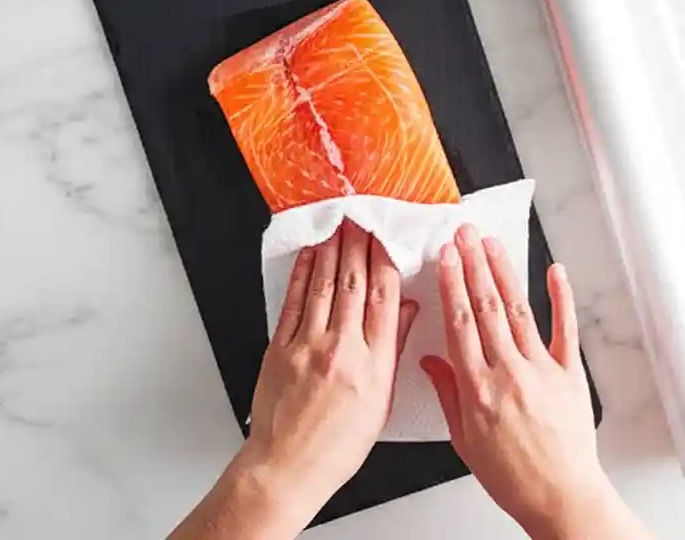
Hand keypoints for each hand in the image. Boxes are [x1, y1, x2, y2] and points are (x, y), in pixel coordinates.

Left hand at [169, 220, 416, 539]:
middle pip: (355, 284)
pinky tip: (311, 256)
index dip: (385, 260)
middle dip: (358, 245)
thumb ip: (393, 349)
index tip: (387, 236)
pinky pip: (294, 303)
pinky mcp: (280, 349)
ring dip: (333, 251)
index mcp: (373, 364)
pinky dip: (303, 275)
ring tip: (339, 226)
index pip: (385, 298)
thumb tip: (404, 310)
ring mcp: (308, 347)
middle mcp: (342, 350)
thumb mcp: (382, 402)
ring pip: (325, 286)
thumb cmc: (337, 445)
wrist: (289, 467)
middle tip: (361, 217)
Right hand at [420, 225, 649, 539]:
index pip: (460, 324)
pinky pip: (566, 330)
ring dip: (504, 272)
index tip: (445, 256)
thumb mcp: (464, 440)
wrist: (559, 497)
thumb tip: (429, 361)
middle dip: (473, 265)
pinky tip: (554, 272)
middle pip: (486, 308)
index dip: (451, 285)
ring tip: (492, 243)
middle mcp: (509, 374)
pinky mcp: (570, 375)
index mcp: (478, 389)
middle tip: (464, 233)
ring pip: (518, 311)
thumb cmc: (512, 476)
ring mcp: (542, 371)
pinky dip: (561, 298)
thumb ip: (447, 394)